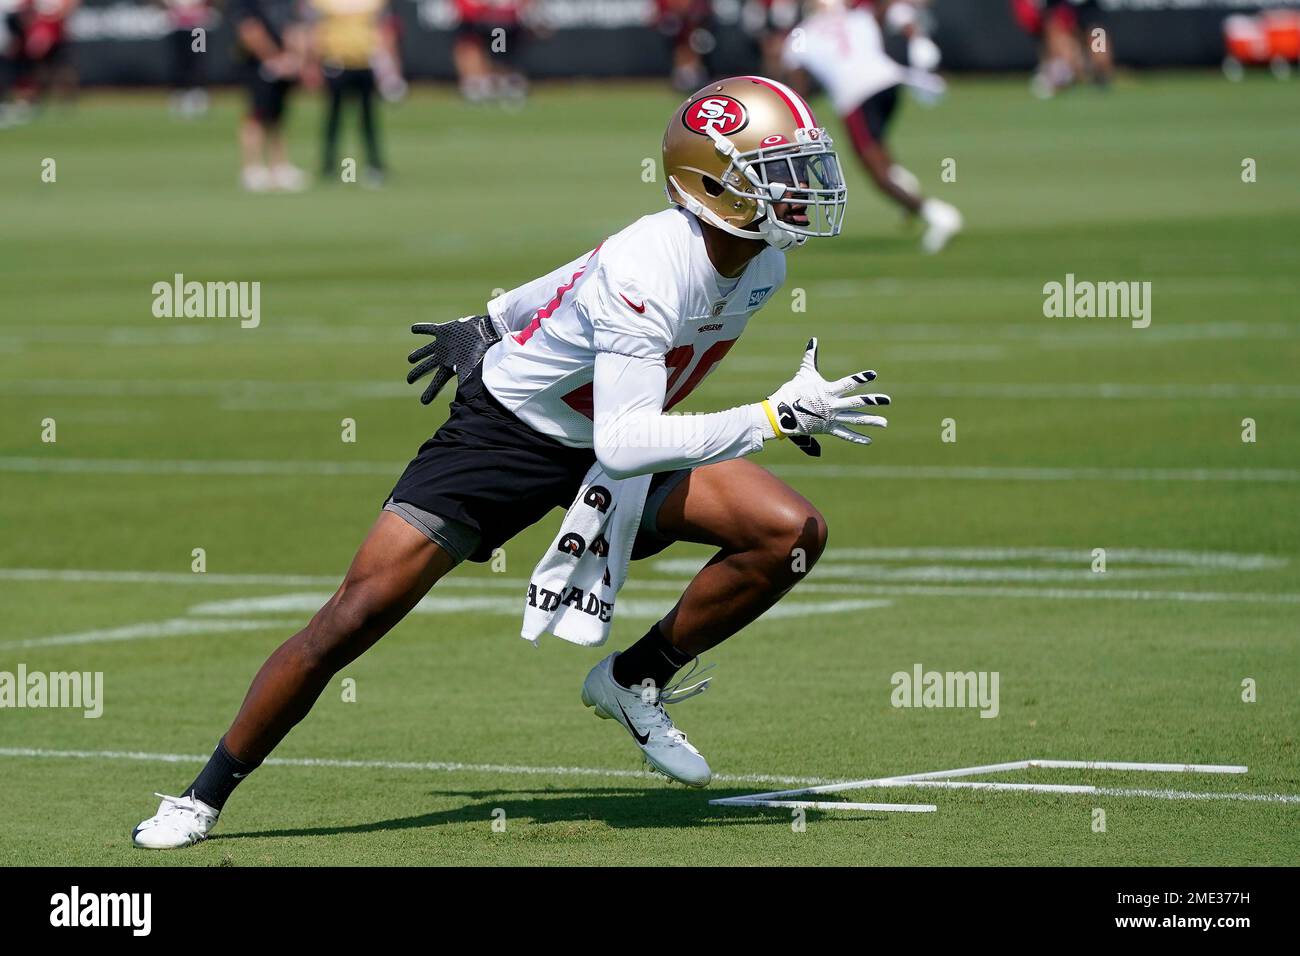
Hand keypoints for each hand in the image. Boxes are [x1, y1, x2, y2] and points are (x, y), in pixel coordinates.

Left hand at [407, 314, 501, 404]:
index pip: (437, 383)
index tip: (423, 402)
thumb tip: (461, 402)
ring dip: (418, 355)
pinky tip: (413, 329)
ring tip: (410, 359)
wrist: (484, 333)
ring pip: (426, 351)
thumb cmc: (477, 353)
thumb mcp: (468, 371)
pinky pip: (429, 329)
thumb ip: (464, 385)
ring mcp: (442, 344)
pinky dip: (421, 329)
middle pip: (427, 367)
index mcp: (449, 367)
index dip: (430, 392)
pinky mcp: (443, 331)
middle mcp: (444, 356)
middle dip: (418, 374)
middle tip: (409, 381)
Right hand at [761, 338, 888, 456]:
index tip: (873, 375)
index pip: (848, 384)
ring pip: (854, 419)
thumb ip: (811, 357)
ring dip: (870, 420)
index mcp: (828, 390)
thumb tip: (813, 339)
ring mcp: (831, 418)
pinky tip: (869, 440)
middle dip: (872, 401)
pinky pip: (845, 434)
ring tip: (884, 423)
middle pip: (856, 403)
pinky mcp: (828, 429)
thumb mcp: (804, 373)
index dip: (860, 379)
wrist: (781, 414)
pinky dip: (856, 438)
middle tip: (887, 400)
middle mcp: (832, 405)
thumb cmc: (793, 391)